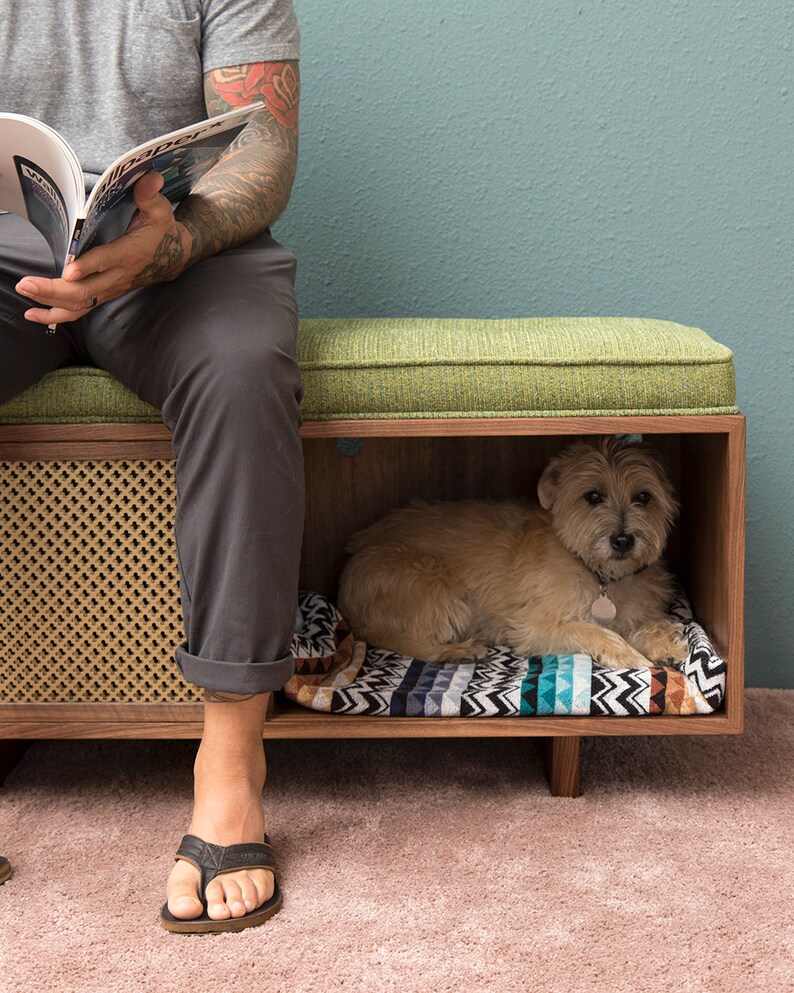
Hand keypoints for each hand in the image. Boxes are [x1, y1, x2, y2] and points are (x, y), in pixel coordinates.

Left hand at [15, 171, 191, 324]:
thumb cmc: (161, 229)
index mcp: (130, 253)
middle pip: (85, 291)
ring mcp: (110, 289)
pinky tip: (33, 314)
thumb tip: (150, 176)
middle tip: (25, 283)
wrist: (173, 257)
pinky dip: (56, 314)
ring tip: (24, 292)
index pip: (107, 261)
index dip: (88, 267)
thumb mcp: (160, 209)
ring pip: (80, 304)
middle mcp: (118, 276)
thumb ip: (149, 195)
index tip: (68, 270)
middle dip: (54, 290)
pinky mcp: (103, 295)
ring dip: (50, 303)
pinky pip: (80, 310)